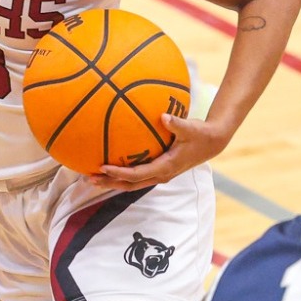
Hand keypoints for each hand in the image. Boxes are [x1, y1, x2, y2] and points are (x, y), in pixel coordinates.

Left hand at [91, 112, 228, 191]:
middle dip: (109, 182)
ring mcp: (158, 174)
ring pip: (131, 183)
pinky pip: (136, 175)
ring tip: (91, 177)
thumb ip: (177, 124)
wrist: (211, 143)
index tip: (102, 167)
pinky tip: (108, 165)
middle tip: (88, 178)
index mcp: (165, 167)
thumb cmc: (200, 135)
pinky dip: (121, 174)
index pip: (137, 174)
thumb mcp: (191, 128)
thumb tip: (163, 116)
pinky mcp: (157, 169)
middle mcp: (160, 175)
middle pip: (129, 184)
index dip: (119, 172)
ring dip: (112, 181)